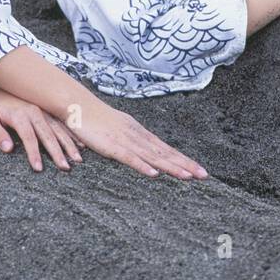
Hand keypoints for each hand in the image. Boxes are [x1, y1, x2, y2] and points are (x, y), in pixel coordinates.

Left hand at [0, 85, 83, 171]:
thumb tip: (8, 149)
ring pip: (59, 129)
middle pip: (48, 135)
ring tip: (77, 159)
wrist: (2, 79)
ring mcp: (44, 110)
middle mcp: (35, 112)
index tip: (39, 168)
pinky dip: (71, 134)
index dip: (34, 154)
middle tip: (65, 168)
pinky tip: (80, 144)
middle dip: (58, 152)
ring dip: (69, 144)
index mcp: (20, 115)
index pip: (29, 138)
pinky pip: (62, 123)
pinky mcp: (48, 109)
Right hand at [72, 100, 208, 180]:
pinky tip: (154, 174)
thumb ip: (130, 140)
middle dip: (185, 164)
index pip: (165, 148)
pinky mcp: (111, 145)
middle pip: (164, 152)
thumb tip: (142, 153)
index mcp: (139, 132)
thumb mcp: (118, 129)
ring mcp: (125, 140)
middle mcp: (136, 135)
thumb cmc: (94, 118)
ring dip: (171, 166)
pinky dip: (142, 165)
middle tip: (204, 175)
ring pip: (152, 156)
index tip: (198, 169)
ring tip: (188, 176)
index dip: (182, 159)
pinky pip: (129, 158)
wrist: (76, 103)